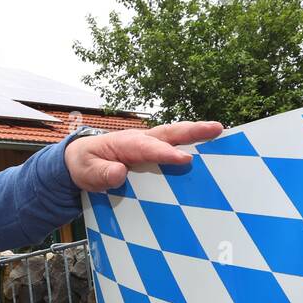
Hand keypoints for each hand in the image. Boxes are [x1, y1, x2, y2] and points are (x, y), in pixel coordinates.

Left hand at [65, 121, 224, 191]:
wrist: (81, 159)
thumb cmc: (84, 164)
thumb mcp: (86, 171)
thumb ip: (101, 173)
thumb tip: (119, 173)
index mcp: (124, 143)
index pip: (147, 148)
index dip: (166, 154)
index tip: (185, 159)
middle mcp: (141, 140)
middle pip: (169, 133)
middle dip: (193, 130)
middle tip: (217, 128)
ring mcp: (148, 144)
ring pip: (175, 137)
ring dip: (197, 134)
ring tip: (221, 133)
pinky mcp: (153, 152)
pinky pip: (173, 147)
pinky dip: (191, 145)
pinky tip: (208, 154)